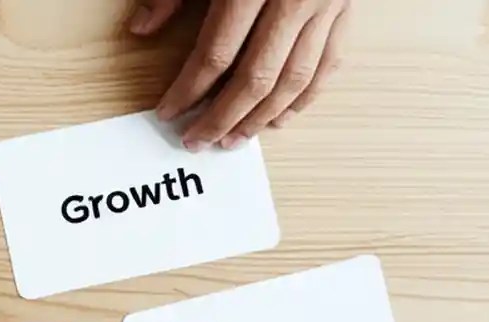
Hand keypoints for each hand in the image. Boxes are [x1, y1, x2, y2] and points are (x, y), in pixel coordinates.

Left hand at [130, 0, 350, 149]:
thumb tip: (140, 29)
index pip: (215, 55)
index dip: (188, 90)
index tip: (169, 112)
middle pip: (255, 78)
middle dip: (222, 117)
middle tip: (197, 140)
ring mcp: (327, 4)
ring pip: (295, 80)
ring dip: (261, 118)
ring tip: (233, 139)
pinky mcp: (348, 6)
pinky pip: (329, 64)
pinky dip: (305, 97)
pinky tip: (280, 116)